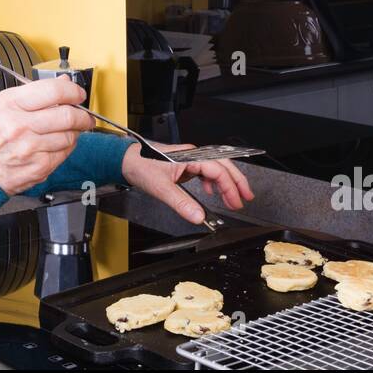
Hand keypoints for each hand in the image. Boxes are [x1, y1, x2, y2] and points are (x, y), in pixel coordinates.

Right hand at [0, 78, 94, 195]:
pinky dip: (66, 147)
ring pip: (70, 136)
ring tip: (67, 131)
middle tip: (85, 116)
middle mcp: (19, 125)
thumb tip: (64, 82)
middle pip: (67, 115)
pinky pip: (65, 153)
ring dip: (74, 133)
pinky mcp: (39, 167)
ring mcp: (30, 148)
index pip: (54, 91)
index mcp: (10, 104)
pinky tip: (56, 144)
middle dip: (83, 115)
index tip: (78, 94)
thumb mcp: (3, 105)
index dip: (73, 91)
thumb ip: (36, 92)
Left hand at [120, 142, 253, 225]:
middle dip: (237, 181)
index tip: (236, 202)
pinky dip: (212, 182)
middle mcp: (192, 155)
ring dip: (226, 183)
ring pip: (215, 168)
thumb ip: (181, 204)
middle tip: (246, 197)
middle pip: (223, 166)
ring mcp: (188, 159)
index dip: (230, 187)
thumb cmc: (140, 166)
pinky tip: (211, 193)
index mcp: (190, 157)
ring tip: (234, 198)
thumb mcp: (161, 188)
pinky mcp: (184, 164)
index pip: (218, 170)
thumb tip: (199, 217)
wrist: (125, 159)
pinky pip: (204, 171)